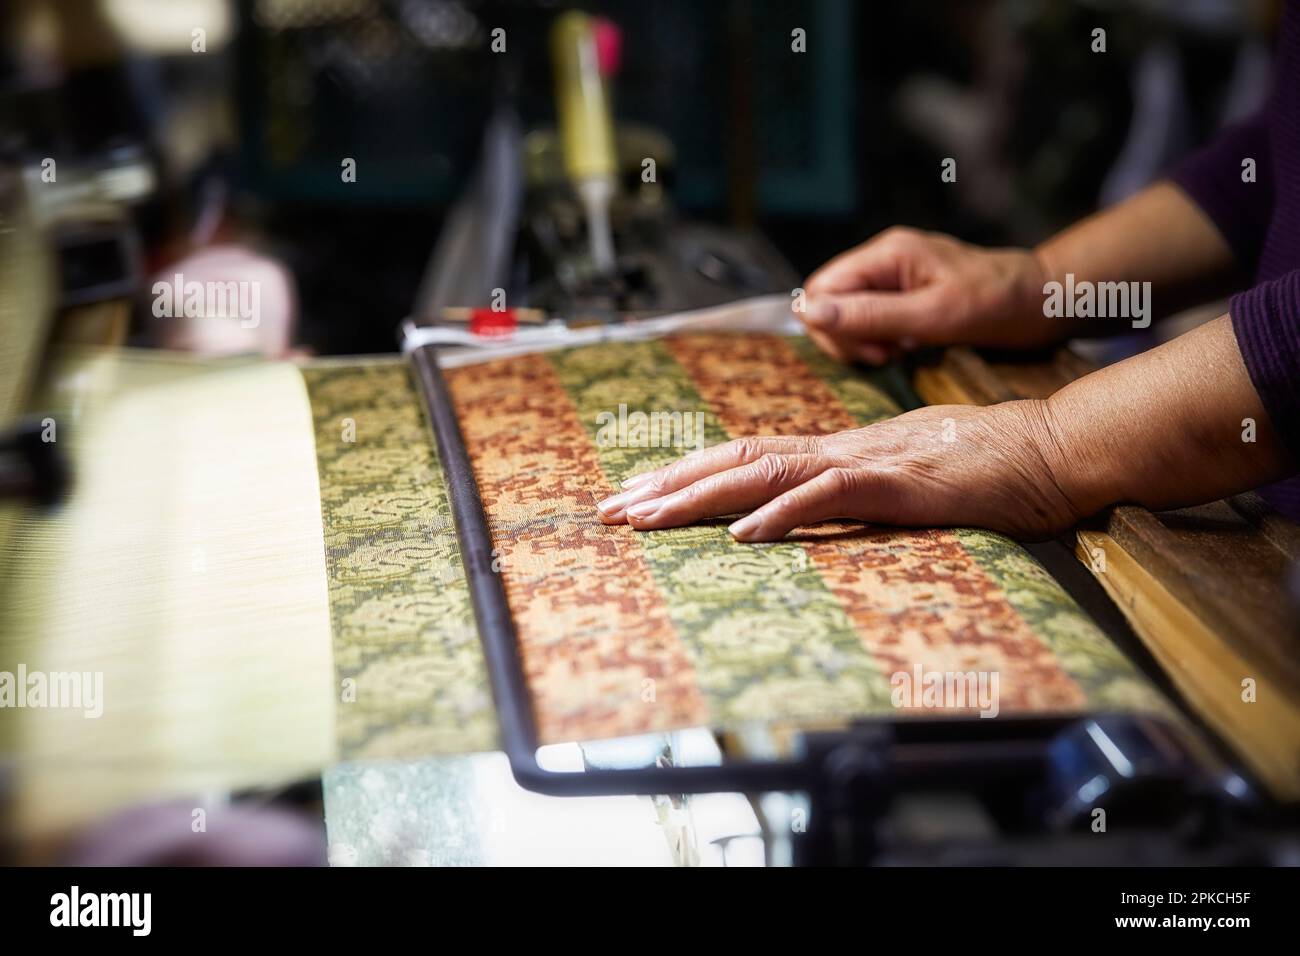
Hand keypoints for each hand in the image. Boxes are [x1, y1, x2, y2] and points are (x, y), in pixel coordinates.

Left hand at [595, 401, 1081, 540]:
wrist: (1051, 448)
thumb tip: (808, 509)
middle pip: (735, 458)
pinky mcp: (899, 483)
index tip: (636, 498)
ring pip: (765, 470)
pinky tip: (742, 535)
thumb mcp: (903, 482)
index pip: (743, 456)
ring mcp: (866, 462)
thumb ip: (855, 493)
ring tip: (648, 519)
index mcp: (836, 452)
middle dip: (666, 486)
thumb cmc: (985, 467)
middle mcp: (838, 450)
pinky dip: (782, 513)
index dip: (685, 476)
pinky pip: (830, 495)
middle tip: (609, 511)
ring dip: (700, 496)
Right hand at [798, 227, 1053, 362]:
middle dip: (846, 337)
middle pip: (827, 302)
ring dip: (862, 342)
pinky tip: (906, 346)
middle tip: (888, 355)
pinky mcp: (903, 293)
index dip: (830, 327)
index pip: (820, 289)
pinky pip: (868, 318)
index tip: (873, 351)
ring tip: (900, 351)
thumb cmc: (999, 304)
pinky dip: (878, 340)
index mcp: (887, 253)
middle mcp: (884, 259)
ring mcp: (893, 275)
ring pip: (845, 314)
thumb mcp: (934, 315)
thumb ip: (871, 315)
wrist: (1045, 300)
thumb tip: (809, 313)